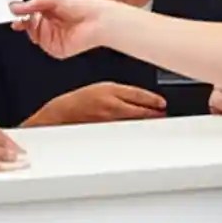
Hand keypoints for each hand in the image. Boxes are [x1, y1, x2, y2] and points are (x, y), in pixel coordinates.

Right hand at [10, 0, 119, 58]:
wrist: (98, 20)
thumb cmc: (83, 6)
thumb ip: (33, 3)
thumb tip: (15, 6)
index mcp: (50, 9)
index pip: (29, 11)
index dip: (20, 11)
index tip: (10, 9)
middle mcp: (51, 23)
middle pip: (28, 24)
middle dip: (21, 20)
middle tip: (14, 16)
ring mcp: (53, 36)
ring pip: (33, 35)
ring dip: (29, 28)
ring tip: (28, 20)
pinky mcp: (56, 48)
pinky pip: (42, 46)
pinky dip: (39, 39)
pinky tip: (40, 30)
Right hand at [27, 82, 166, 125]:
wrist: (60, 116)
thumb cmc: (79, 102)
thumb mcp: (102, 88)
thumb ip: (122, 93)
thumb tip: (144, 100)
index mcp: (111, 90)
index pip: (139, 95)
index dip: (154, 100)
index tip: (162, 103)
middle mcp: (112, 106)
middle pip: (141, 111)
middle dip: (154, 114)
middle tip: (161, 114)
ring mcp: (110, 122)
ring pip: (136, 124)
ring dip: (147, 124)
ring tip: (153, 123)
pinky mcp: (107, 134)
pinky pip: (126, 133)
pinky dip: (134, 133)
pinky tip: (138, 133)